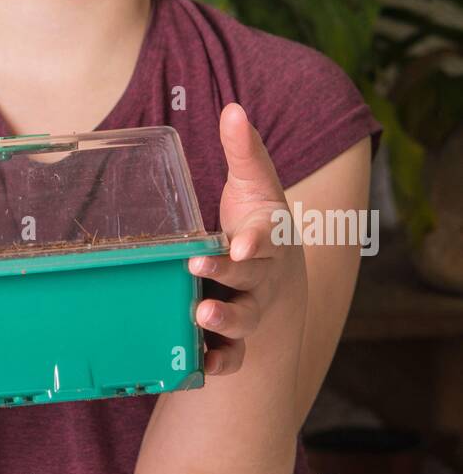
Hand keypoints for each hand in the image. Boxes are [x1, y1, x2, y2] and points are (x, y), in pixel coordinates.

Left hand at [187, 102, 305, 377]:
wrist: (273, 272)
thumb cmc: (254, 220)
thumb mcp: (251, 183)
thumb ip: (243, 150)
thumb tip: (233, 107)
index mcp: (264, 236)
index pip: (264, 236)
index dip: (253, 240)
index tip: (238, 242)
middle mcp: (261, 275)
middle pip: (250, 278)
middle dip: (227, 275)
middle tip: (199, 269)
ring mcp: (250, 307)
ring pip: (243, 319)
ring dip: (224, 322)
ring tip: (200, 318)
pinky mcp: (234, 336)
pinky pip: (231, 356)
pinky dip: (219, 363)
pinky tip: (200, 366)